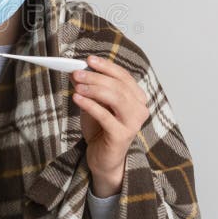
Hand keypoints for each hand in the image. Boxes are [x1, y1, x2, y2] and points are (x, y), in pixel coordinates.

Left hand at [70, 55, 149, 197]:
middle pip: (119, 86)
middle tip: (77, 72)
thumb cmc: (101, 130)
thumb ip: (89, 89)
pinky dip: (90, 105)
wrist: (103, 159)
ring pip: (116, 98)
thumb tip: (77, 72)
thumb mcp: (94, 104)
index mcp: (137, 98)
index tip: (89, 60)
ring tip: (77, 85)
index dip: (106, 66)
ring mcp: (133, 123)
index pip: (123, 76)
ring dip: (94, 89)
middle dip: (96, 77)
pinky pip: (105, 116)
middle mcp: (140, 109)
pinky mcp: (122, 135)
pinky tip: (77, 98)